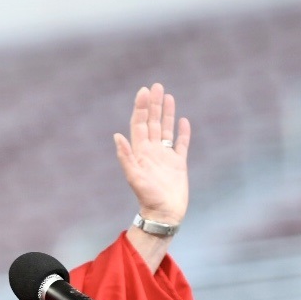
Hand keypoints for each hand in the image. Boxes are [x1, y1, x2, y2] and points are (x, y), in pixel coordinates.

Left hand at [113, 83, 189, 224]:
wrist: (164, 213)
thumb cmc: (148, 197)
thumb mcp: (134, 176)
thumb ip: (126, 156)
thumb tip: (117, 136)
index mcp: (140, 151)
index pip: (140, 124)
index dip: (141, 108)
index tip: (144, 91)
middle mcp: (152, 151)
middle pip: (153, 122)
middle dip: (154, 104)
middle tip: (156, 86)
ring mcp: (165, 156)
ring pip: (166, 129)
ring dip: (167, 113)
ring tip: (168, 96)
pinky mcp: (178, 164)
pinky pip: (181, 144)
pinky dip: (182, 132)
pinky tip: (183, 121)